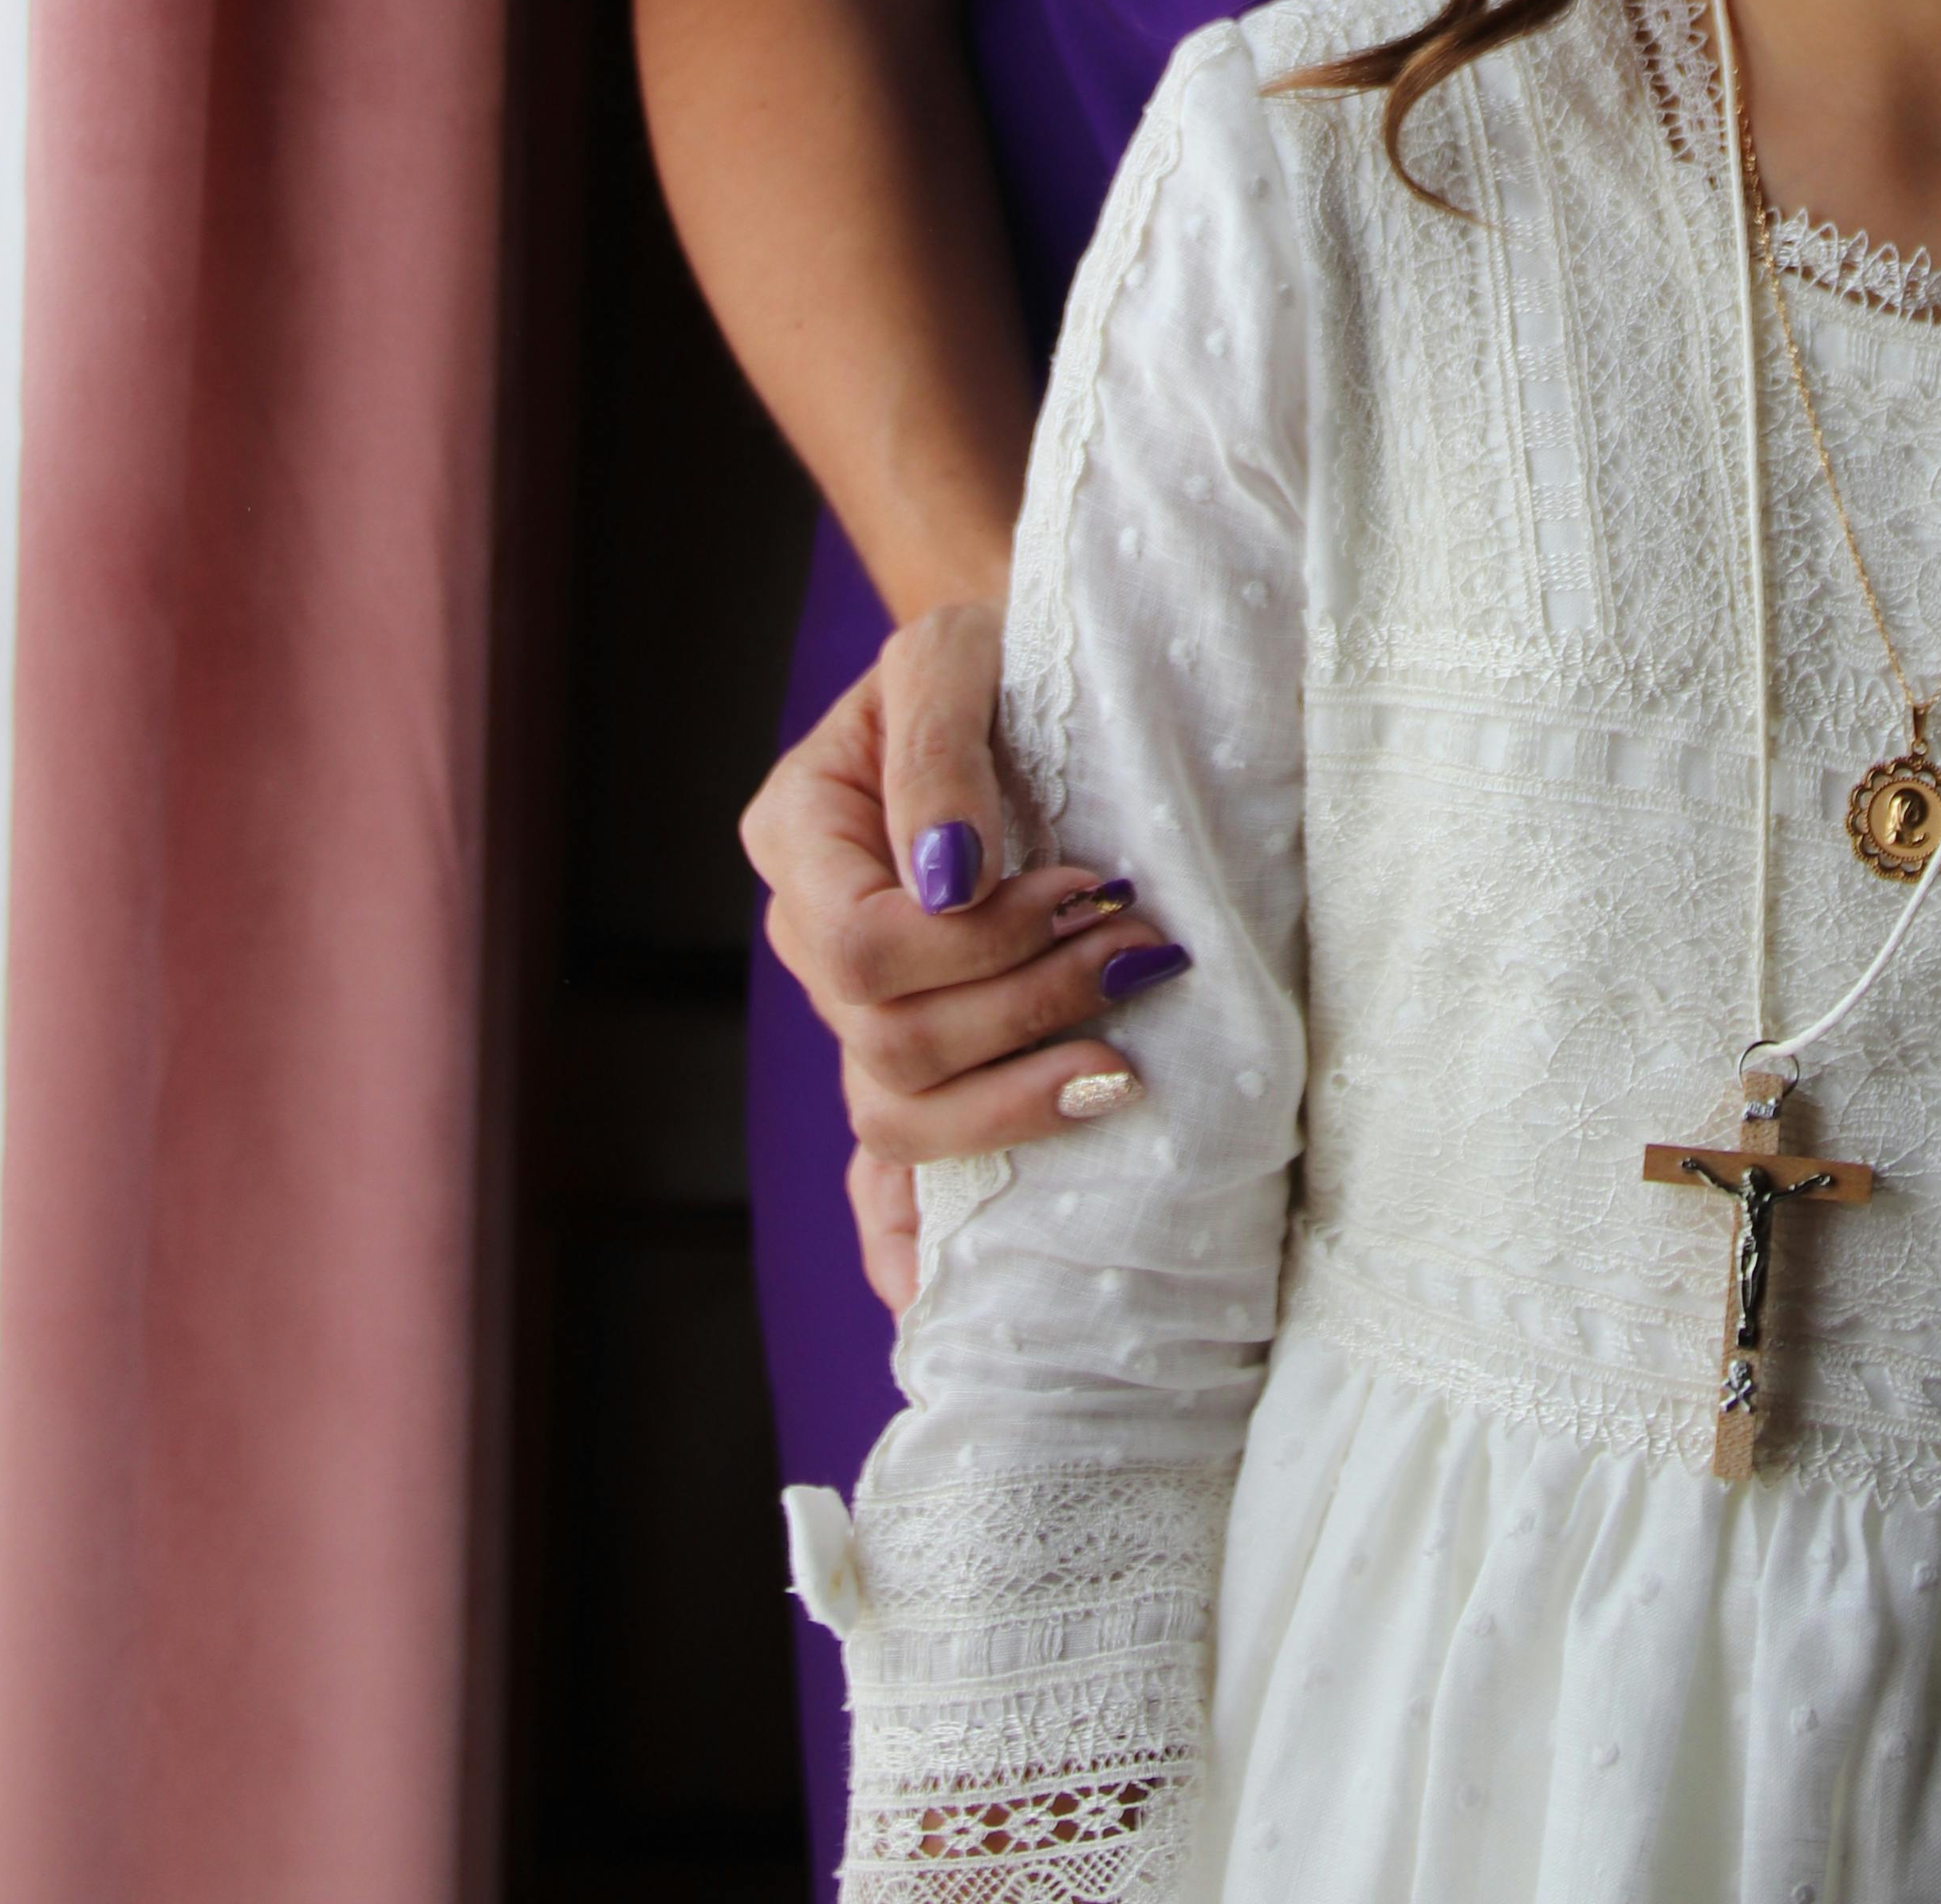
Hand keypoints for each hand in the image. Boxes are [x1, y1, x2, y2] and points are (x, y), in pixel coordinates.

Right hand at [741, 599, 1192, 1315]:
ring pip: (896, 1115)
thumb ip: (938, 747)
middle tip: (1141, 955)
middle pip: (887, 1042)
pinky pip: (882, 1173)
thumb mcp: (958, 649)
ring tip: (1120, 1061)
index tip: (1090, 890)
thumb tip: (947, 879)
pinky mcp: (916, 1049)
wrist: (1030, 668)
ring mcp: (858, 1006)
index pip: (862, 946)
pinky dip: (907, 1237)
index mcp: (800, 835)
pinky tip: (938, 1293)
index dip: (980, 944)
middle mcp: (813, 933)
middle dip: (1025, 1011)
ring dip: (1018, 1098)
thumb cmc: (999, 649)